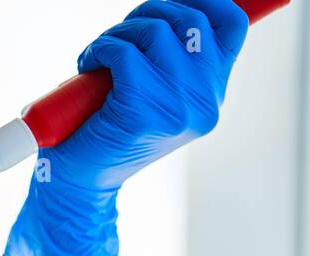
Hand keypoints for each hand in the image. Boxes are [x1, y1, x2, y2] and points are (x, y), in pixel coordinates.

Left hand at [5, 0, 250, 255]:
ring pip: (156, 31)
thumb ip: (175, 57)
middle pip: (191, 19)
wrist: (78, 183)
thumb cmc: (108, 130)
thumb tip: (182, 5)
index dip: (204, 0)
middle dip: (148, 13)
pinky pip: (124, 54)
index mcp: (213, 94)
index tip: (167, 5)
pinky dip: (101, 48)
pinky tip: (87, 64)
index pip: (230, 25)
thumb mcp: (153, 90)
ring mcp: (178, 110)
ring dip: (120, 32)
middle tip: (119, 36)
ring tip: (100, 53)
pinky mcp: (144, 113)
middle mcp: (204, 103)